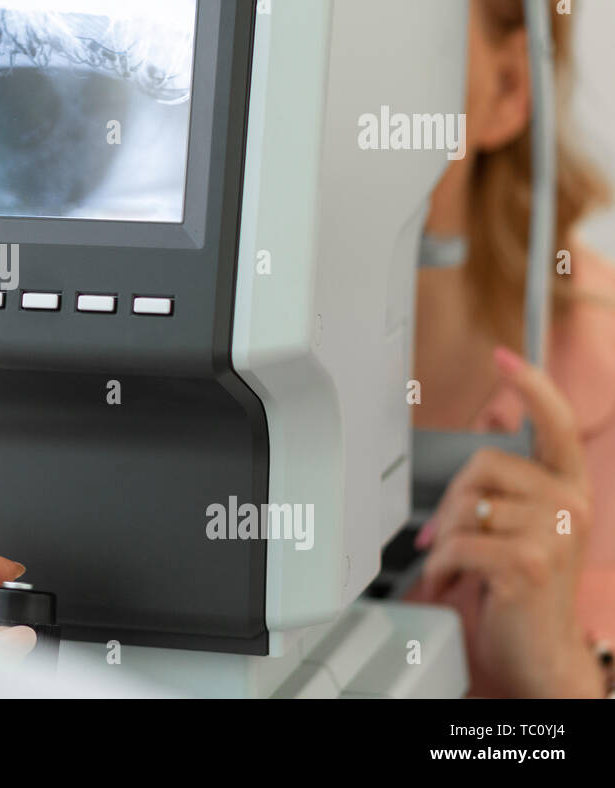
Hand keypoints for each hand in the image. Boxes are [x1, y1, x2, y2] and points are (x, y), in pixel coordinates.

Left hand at [416, 346, 602, 696]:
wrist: (540, 653)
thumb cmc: (522, 592)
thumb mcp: (521, 530)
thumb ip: (503, 495)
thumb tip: (462, 478)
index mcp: (569, 488)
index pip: (556, 424)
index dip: (530, 386)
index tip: (505, 357)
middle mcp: (570, 503)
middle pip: (482, 464)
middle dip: (451, 501)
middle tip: (445, 538)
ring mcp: (554, 531)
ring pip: (466, 504)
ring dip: (444, 539)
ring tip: (451, 565)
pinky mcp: (528, 561)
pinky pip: (459, 543)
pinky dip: (441, 567)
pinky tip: (449, 583)